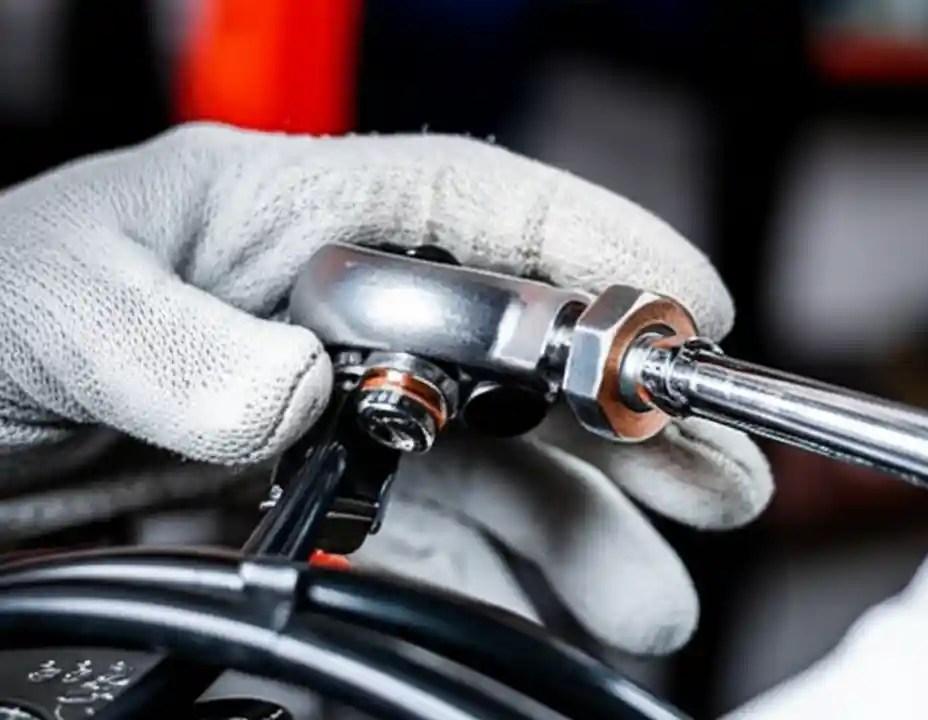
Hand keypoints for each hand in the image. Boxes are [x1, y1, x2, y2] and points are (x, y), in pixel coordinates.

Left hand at [0, 123, 772, 653]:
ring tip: (648, 591)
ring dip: (584, 529)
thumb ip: (164, 340)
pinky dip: (499, 588)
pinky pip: (434, 549)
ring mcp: (336, 421)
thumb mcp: (46, 300)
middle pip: (524, 356)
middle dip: (631, 417)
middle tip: (715, 473)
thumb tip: (291, 387)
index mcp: (288, 216)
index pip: (480, 210)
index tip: (688, 306)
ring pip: (497, 472)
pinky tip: (550, 617)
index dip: (600, 250)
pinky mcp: (316, 510)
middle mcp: (336, 316)